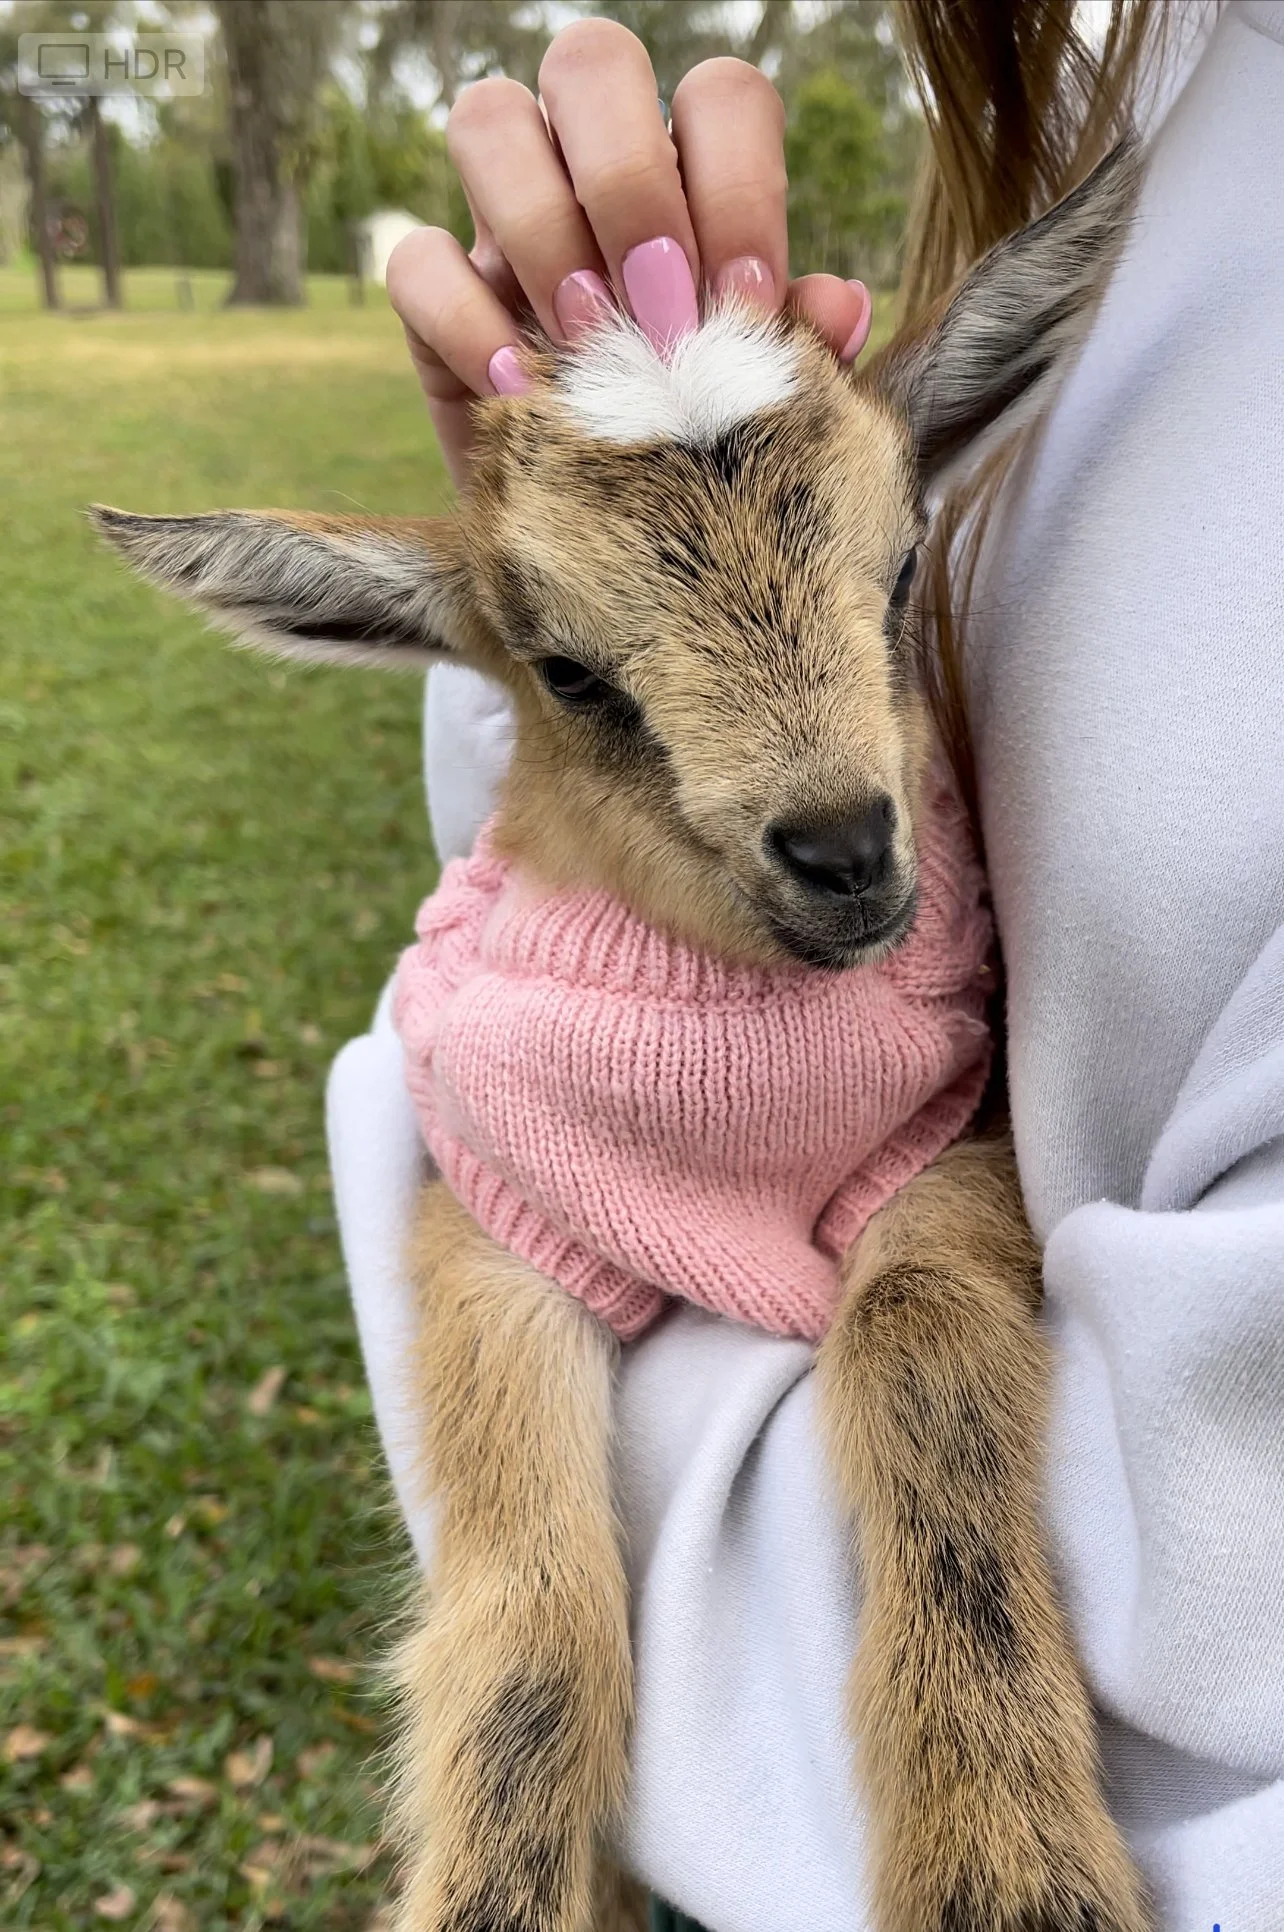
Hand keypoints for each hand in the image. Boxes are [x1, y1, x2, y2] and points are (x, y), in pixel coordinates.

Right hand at [386, 17, 873, 485]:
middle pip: (591, 62)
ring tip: (587, 345)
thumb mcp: (766, 421)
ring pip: (489, 119)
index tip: (744, 305)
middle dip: (629, 179)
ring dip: (543, 227)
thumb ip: (801, 355)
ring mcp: (508, 231)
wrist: (622, 566)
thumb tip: (837, 306)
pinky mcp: (436, 307)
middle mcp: (595, 177)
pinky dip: (466, 319)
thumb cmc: (706, 470)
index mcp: (697, 182)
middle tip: (658, 309)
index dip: (737, 183)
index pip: (719, 99)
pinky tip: (519, 395)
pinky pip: (417, 260)